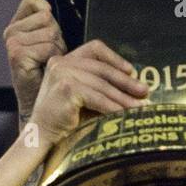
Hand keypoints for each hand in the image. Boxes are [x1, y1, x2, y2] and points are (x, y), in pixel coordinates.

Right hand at [4, 0, 66, 118]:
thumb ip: (45, 25)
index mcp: (15, 27)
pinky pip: (49, 47)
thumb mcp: (48, 43)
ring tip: (48, 64)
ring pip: (51, 32)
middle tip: (49, 57)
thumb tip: (47, 7)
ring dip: (58, 49)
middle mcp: (10, 33)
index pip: (31, 0)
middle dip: (56, 37)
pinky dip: (54, 59)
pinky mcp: (17, 54)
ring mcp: (12, 43)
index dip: (45, 11)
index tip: (48, 33)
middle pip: (46, 17)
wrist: (43, 104)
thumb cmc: (48, 74)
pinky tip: (45, 69)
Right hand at [30, 40, 148, 149]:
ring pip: (101, 84)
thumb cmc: (63, 119)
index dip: (115, 58)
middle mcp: (61, 63)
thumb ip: (99, 85)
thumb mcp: (81, 95)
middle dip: (126, 81)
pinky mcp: (66, 89)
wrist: (41, 136)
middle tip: (144, 91)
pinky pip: (97, 97)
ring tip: (139, 107)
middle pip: (102, 68)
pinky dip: (113, 107)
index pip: (94, 49)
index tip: (131, 70)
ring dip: (123, 98)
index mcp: (63, 60)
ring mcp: (62, 74)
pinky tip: (123, 114)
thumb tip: (134, 86)